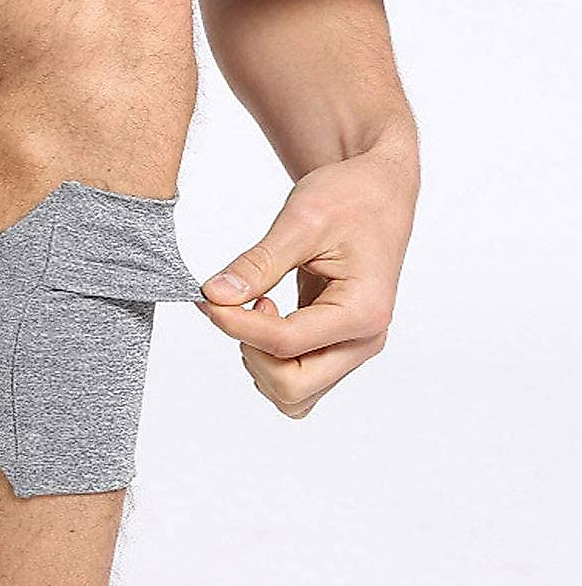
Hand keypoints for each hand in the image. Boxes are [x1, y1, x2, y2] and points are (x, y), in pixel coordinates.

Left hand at [197, 138, 418, 418]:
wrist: (378, 191)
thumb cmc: (351, 198)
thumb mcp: (301, 220)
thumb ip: (258, 263)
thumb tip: (216, 296)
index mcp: (363, 311)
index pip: (285, 344)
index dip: (236, 325)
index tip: (207, 298)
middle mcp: (363, 340)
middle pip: (292, 387)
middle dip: (251, 353)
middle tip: (237, 307)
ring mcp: (351, 347)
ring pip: (293, 394)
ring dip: (259, 361)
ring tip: (255, 307)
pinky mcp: (336, 345)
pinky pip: (296, 379)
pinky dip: (269, 361)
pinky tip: (264, 318)